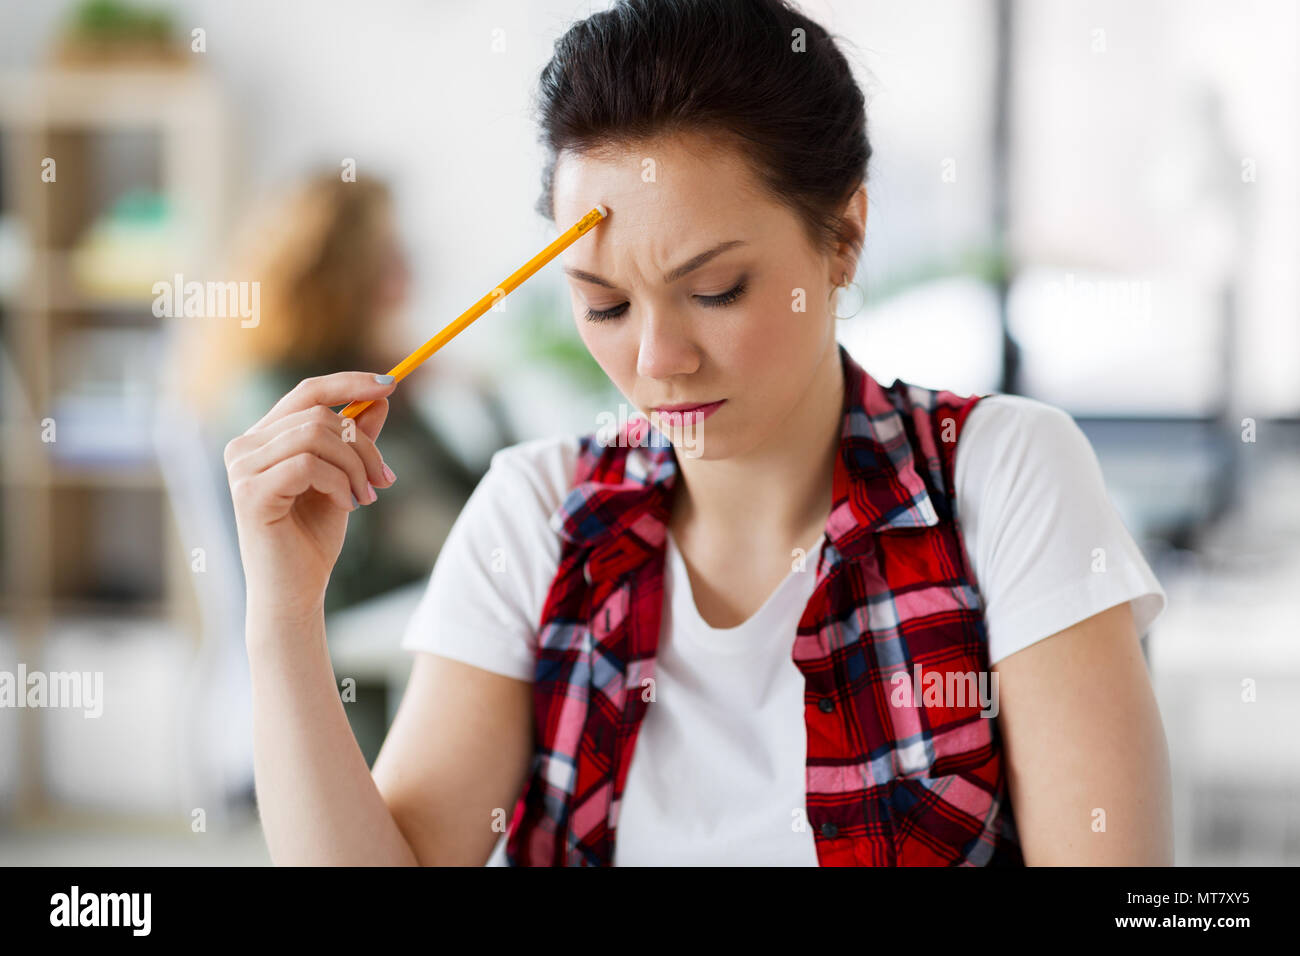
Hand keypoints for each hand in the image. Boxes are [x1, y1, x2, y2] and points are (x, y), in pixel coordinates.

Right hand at [225, 372, 397, 621]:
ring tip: (364, 497)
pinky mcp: (249, 492)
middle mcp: (245, 446)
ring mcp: (242, 468)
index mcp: (264, 438)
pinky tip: (345, 506)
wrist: (295, 591)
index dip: (349, 383)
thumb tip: (380, 398)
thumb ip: (356, 439)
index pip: (307, 392)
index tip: (390, 385)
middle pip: (319, 414)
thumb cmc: (313, 538)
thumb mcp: (344, 479)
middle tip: (384, 480)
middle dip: (364, 444)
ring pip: (315, 435)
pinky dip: (338, 482)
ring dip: (354, 466)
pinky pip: (308, 464)